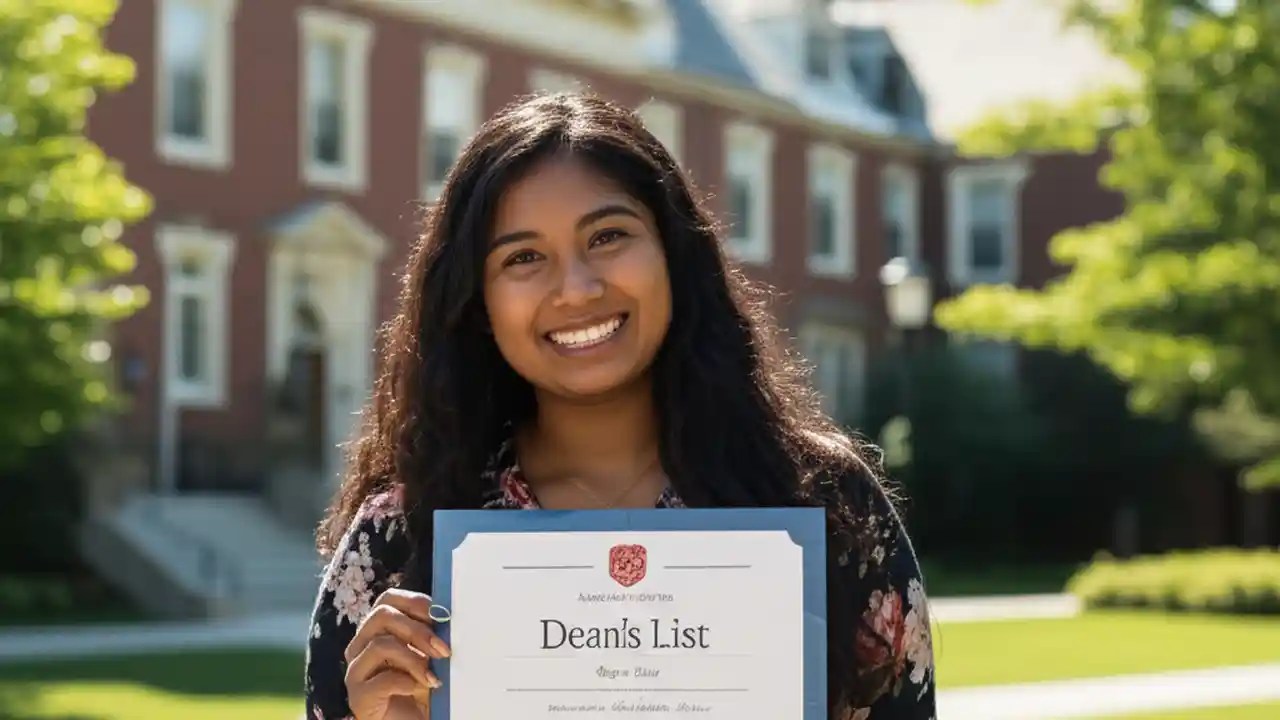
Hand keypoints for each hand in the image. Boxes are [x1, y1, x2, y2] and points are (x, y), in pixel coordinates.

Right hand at [344, 588, 450, 719]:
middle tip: (443, 649)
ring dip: (414, 658)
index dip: (415, 602)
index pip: (388, 599)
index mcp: (376, 630)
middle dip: (418, 630)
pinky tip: (419, 688)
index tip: (442, 616)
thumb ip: (432, 634)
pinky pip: (381, 680)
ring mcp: (356, 671)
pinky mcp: (358, 696)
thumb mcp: (430, 655)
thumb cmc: (422, 688)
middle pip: (382, 616)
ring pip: (380, 645)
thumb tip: (448, 614)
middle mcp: (360, 646)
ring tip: (434, 676)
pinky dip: (405, 682)